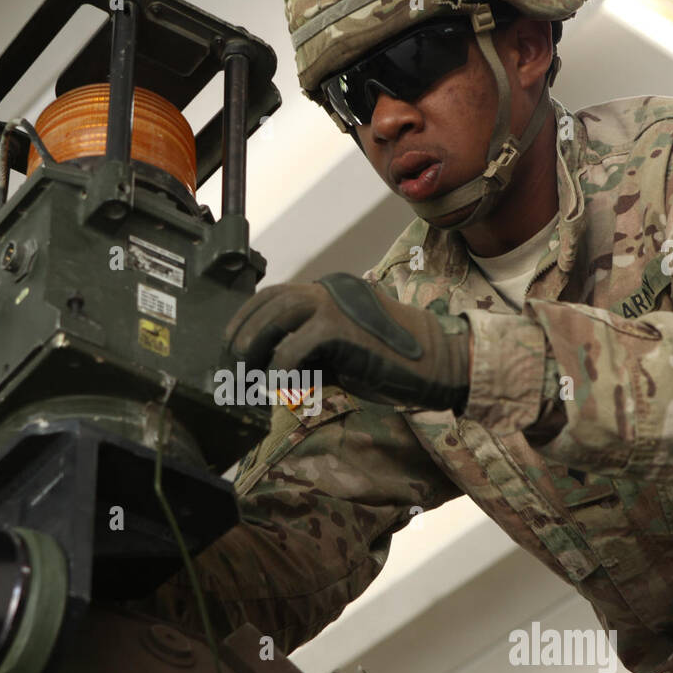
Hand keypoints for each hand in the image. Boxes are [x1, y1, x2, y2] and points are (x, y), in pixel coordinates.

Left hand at [224, 273, 470, 411]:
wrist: (440, 363)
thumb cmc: (394, 363)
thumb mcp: (343, 354)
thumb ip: (311, 353)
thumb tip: (270, 369)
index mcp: (331, 291)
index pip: (276, 294)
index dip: (248, 317)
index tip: (232, 341)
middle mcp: (332, 289)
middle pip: (272, 300)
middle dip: (245, 330)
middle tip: (234, 360)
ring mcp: (338, 304)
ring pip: (279, 313)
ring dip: (257, 342)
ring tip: (249, 369)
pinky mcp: (344, 328)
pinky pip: (298, 344)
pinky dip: (283, 365)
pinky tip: (281, 383)